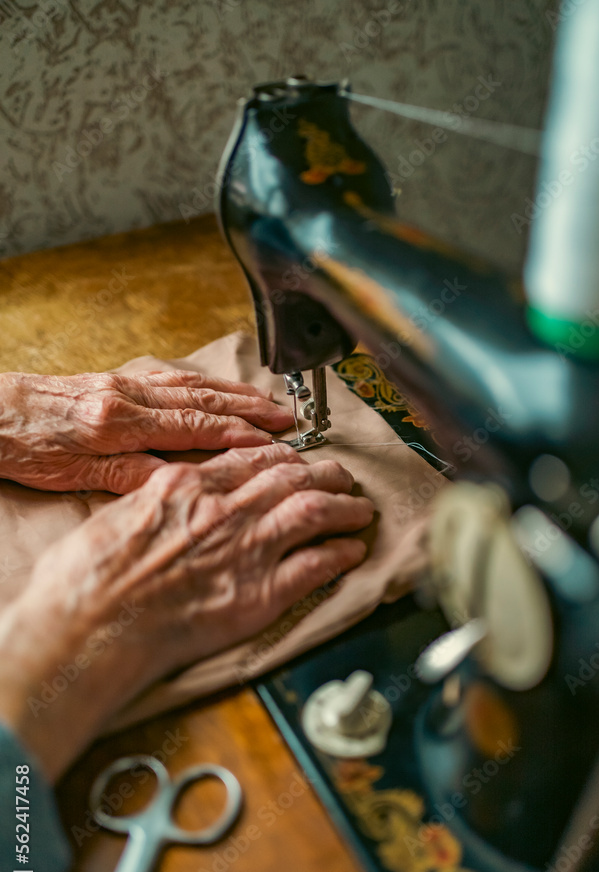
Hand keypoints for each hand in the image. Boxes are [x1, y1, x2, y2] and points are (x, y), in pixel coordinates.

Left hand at [0, 369, 294, 492]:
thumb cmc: (25, 448)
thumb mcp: (76, 476)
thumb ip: (131, 475)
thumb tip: (180, 480)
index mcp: (119, 423)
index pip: (195, 427)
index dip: (238, 434)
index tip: (272, 441)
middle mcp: (127, 397)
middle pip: (202, 400)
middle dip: (250, 408)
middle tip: (287, 417)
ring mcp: (123, 384)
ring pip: (191, 385)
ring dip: (233, 392)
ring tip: (267, 400)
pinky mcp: (115, 380)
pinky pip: (170, 378)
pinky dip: (203, 382)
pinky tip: (217, 387)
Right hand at [0, 443, 373, 779]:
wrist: (89, 626)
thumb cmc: (86, 579)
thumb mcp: (117, 515)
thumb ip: (155, 500)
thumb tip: (166, 500)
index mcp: (187, 485)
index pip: (253, 459)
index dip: (286, 458)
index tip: (298, 462)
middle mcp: (224, 509)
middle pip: (293, 477)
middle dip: (326, 474)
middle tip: (341, 478)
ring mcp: (246, 549)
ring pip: (315, 511)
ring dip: (345, 508)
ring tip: (360, 510)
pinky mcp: (260, 594)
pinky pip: (317, 565)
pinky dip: (340, 555)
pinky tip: (352, 552)